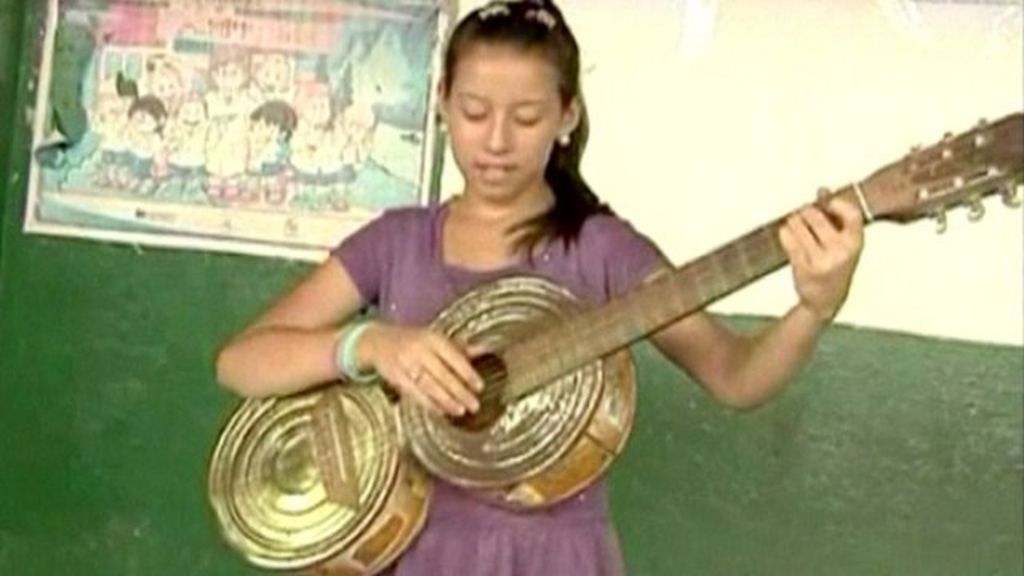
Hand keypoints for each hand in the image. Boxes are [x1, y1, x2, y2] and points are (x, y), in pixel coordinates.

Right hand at [358, 322, 482, 415]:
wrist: (378, 341)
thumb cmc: (413, 340)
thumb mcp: (435, 338)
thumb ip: (459, 347)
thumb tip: (484, 349)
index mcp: (432, 338)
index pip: (454, 357)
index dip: (468, 373)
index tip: (480, 387)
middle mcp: (419, 351)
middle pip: (443, 375)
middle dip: (460, 392)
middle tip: (475, 405)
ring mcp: (406, 364)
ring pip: (430, 386)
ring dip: (447, 401)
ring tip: (461, 411)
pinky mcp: (396, 378)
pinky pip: (415, 394)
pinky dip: (429, 404)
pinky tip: (441, 411)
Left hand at [778, 198, 863, 323]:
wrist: (826, 301)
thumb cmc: (835, 266)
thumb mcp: (844, 243)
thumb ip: (836, 216)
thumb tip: (822, 189)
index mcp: (856, 243)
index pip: (852, 213)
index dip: (837, 203)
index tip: (828, 203)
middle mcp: (840, 251)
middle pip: (814, 215)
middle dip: (805, 212)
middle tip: (804, 217)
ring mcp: (820, 260)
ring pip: (797, 224)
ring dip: (793, 222)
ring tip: (797, 229)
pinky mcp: (802, 266)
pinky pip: (786, 237)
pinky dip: (785, 233)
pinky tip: (789, 236)